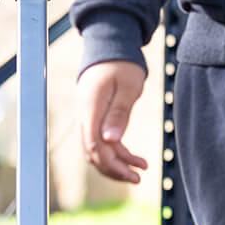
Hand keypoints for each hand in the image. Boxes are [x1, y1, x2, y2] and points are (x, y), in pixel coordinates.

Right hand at [76, 60, 148, 182]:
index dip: (112, 164)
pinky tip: (134, 158)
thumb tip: (110, 141)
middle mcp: (84, 115)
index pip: (95, 145)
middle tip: (138, 178)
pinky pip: (102, 140)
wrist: (111, 45)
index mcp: (91, 108)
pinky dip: (117, 151)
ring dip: (116, 163)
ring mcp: (88, 117)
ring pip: (97, 149)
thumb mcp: (128, 87)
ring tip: (140, 171)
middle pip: (94, 152)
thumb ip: (119, 113)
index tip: (133, 173)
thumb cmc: (123, 64)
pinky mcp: (94, 117)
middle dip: (115, 169)